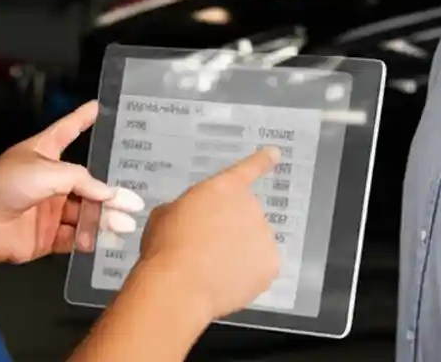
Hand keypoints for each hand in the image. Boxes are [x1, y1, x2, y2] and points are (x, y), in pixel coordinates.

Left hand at [0, 101, 143, 269]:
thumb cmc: (7, 186)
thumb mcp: (49, 171)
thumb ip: (83, 180)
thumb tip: (108, 194)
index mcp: (42, 152)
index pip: (67, 130)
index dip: (82, 118)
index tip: (97, 106)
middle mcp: (47, 179)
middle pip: (86, 183)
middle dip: (110, 193)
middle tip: (134, 202)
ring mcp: (47, 208)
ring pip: (84, 213)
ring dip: (104, 218)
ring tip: (124, 225)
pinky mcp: (45, 235)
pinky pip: (73, 236)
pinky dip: (88, 238)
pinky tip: (102, 240)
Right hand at [134, 147, 281, 321]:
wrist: (179, 287)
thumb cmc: (165, 247)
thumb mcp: (165, 216)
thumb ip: (186, 211)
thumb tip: (192, 222)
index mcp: (223, 189)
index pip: (247, 169)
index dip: (261, 161)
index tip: (275, 153)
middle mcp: (250, 206)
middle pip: (244, 215)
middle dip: (231, 228)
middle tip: (205, 249)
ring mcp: (264, 236)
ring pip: (252, 243)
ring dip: (238, 252)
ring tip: (211, 270)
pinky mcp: (271, 264)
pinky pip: (259, 268)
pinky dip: (246, 275)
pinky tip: (225, 282)